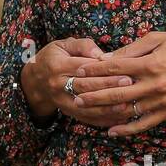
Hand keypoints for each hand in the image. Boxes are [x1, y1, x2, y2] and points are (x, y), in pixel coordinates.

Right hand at [21, 37, 141, 127]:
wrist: (35, 81)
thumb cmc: (53, 58)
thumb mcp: (63, 45)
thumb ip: (83, 46)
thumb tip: (101, 55)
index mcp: (58, 66)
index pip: (84, 68)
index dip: (104, 70)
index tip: (124, 69)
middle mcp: (58, 85)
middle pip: (86, 87)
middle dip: (109, 86)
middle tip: (130, 83)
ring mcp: (62, 101)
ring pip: (88, 107)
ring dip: (109, 108)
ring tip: (128, 104)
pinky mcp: (68, 112)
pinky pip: (87, 118)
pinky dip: (104, 120)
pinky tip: (120, 118)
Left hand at [69, 31, 165, 137]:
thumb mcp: (158, 38)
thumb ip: (132, 50)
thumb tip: (108, 58)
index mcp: (151, 63)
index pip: (115, 68)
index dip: (94, 69)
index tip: (78, 70)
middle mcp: (155, 84)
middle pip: (116, 91)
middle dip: (92, 92)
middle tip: (73, 93)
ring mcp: (162, 100)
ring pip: (127, 108)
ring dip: (104, 109)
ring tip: (84, 108)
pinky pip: (145, 123)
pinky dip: (128, 129)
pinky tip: (111, 131)